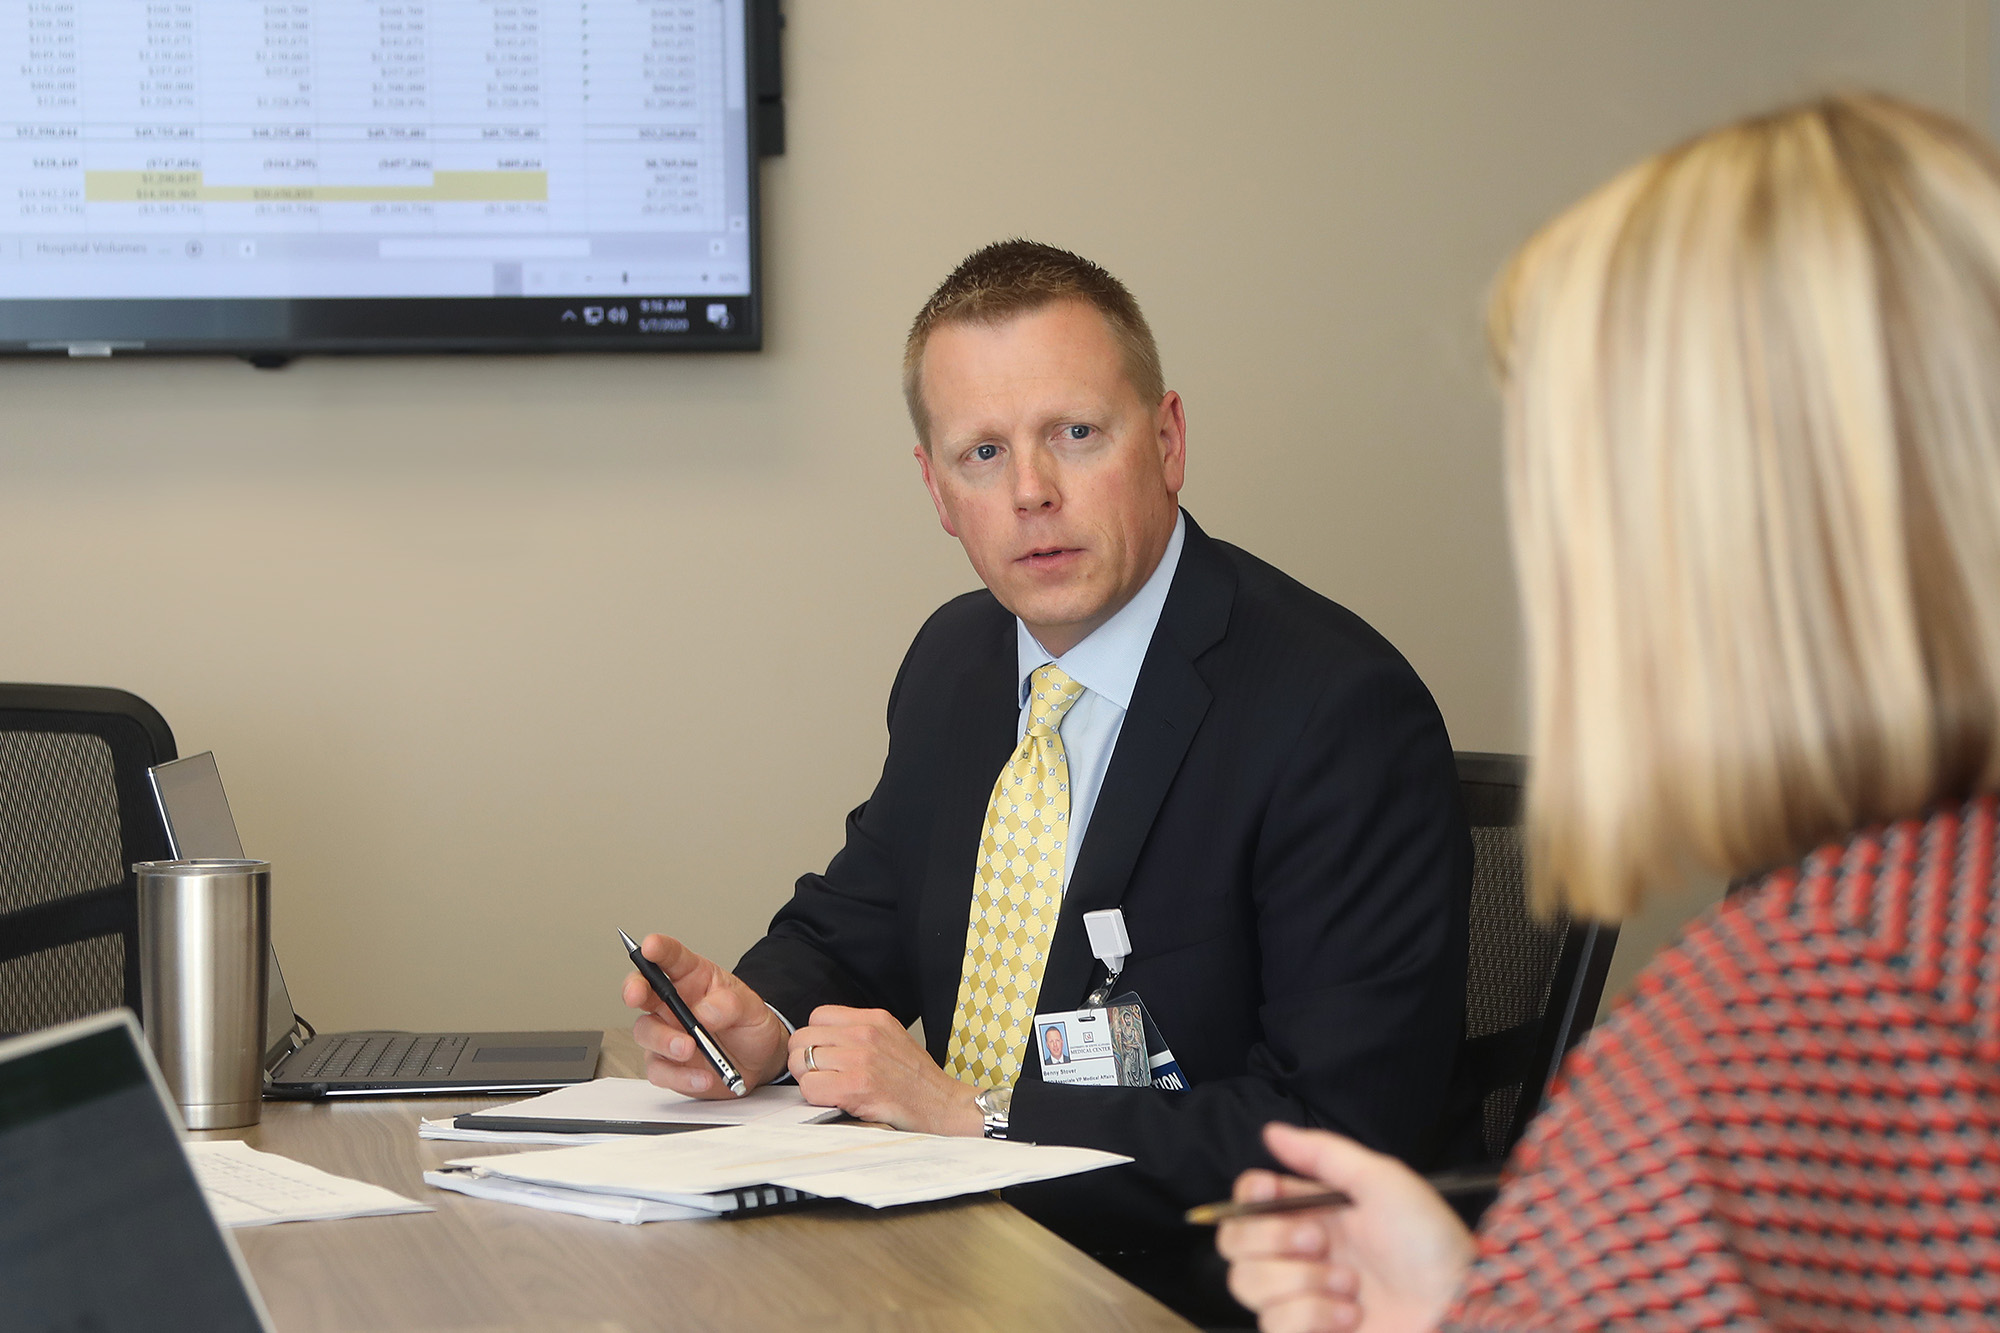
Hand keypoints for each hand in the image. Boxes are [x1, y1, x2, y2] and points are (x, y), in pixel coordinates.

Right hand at [622, 933, 789, 1097]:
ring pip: (645, 1032)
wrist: (760, 1061)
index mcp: (692, 978)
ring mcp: (666, 1034)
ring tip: (689, 1048)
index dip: (658, 949)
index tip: (650, 945)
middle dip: (633, 989)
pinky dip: (680, 1076)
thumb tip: (703, 1013)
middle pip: (640, 990)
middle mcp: (672, 1004)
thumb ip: (729, 1005)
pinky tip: (703, 1076)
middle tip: (637, 994)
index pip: (671, 958)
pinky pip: (660, 1070)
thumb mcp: (751, 1007)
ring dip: (664, 1040)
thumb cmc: (750, 1024)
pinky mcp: (668, 1065)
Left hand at [786, 1005, 981, 1135]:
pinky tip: (835, 1100)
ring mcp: (860, 1060)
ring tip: (829, 1089)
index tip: (825, 1055)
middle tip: (822, 1076)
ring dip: (808, 1079)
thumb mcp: (893, 1038)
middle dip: (805, 1059)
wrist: (943, 1107)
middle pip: (802, 1038)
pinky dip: (815, 1096)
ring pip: (801, 1062)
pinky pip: (810, 1086)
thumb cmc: (917, 1080)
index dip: (816, 1038)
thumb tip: (823, 1039)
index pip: (817, 1016)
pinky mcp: (856, 1088)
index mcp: (874, 1019)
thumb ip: (860, 1032)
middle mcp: (865, 1034)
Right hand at [1217, 1123, 1474, 1332]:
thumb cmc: (1429, 1244)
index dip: (1249, 1196)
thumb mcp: (1383, 1182)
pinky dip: (1313, 1318)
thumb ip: (1324, 1153)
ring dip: (1301, 1283)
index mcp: (1312, 1212)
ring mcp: (1300, 1298)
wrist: (1456, 1308)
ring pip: (1247, 1284)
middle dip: (1272, 1239)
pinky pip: (1273, 1325)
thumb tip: (1270, 1131)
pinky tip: (1350, 1317)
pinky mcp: (1305, 1332)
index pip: (1247, 1199)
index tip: (1272, 1193)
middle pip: (1233, 1242)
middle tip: (1320, 1243)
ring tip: (1350, 1287)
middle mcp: (1298, 1254)